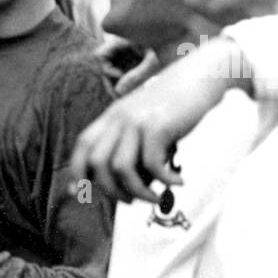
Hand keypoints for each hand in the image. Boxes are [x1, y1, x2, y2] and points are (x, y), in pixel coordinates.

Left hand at [70, 42, 240, 201]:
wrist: (201, 75)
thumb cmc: (176, 105)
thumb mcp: (145, 120)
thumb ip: (131, 144)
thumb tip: (125, 185)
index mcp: (113, 115)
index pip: (83, 144)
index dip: (76, 170)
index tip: (80, 193)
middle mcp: (120, 116)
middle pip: (97, 162)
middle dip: (111, 190)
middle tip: (131, 201)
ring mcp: (138, 120)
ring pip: (121, 168)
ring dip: (138, 192)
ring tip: (155, 198)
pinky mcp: (158, 126)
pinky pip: (152, 165)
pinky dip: (165, 181)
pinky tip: (179, 181)